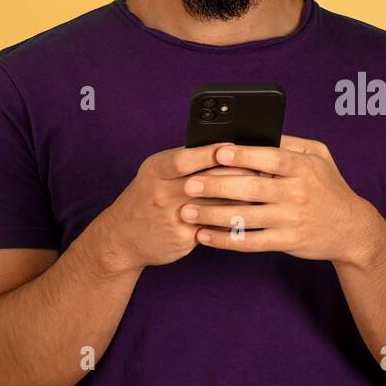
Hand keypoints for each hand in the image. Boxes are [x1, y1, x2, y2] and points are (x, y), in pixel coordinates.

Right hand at [94, 142, 251, 271]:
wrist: (121, 237)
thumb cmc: (147, 197)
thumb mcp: (155, 172)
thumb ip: (184, 161)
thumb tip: (224, 148)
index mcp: (157, 170)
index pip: (186, 158)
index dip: (212, 153)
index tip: (236, 147)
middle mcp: (163, 193)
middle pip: (207, 180)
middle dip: (238, 174)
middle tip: (263, 168)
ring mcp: (172, 217)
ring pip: (215, 204)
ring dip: (242, 198)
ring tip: (264, 190)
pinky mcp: (182, 238)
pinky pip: (214, 226)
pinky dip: (233, 219)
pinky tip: (251, 215)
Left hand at [179, 134, 383, 264]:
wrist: (351, 228)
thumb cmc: (330, 188)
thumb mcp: (319, 156)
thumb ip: (289, 143)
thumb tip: (257, 129)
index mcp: (302, 168)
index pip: (270, 158)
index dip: (243, 155)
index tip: (217, 152)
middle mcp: (296, 193)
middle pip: (251, 189)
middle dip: (216, 186)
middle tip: (188, 184)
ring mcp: (290, 220)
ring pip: (245, 218)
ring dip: (212, 215)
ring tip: (186, 212)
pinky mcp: (286, 242)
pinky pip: (249, 242)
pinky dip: (224, 240)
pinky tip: (204, 236)